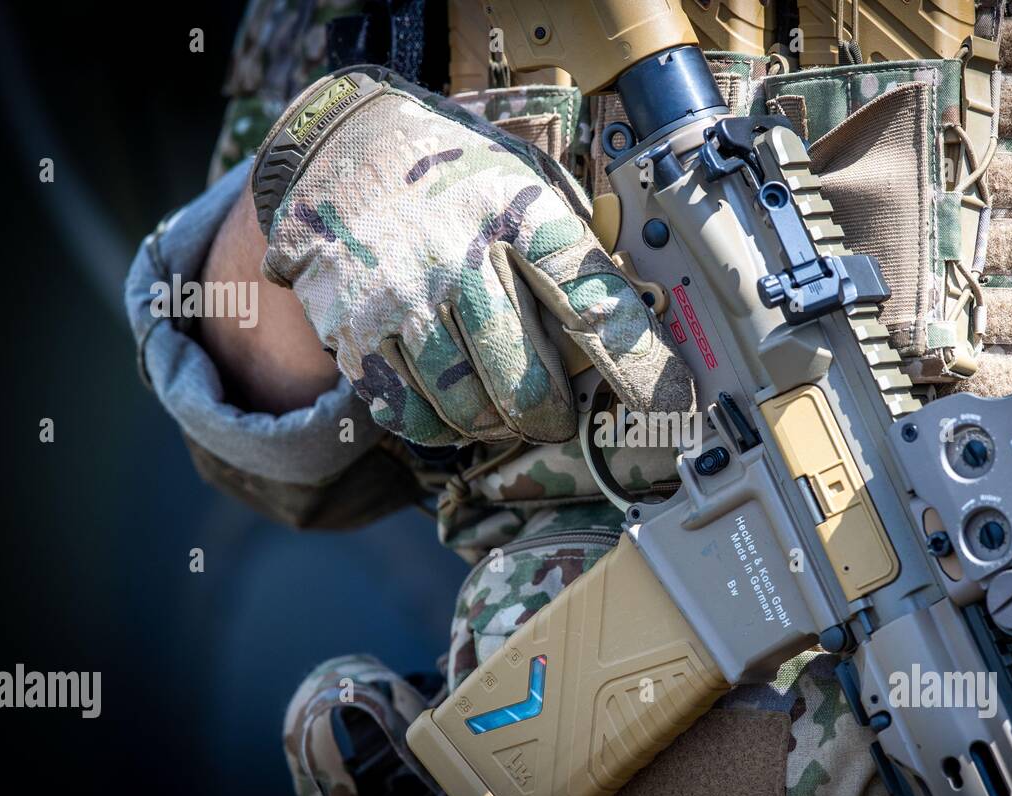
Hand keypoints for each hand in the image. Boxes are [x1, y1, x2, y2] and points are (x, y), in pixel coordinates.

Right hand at [252, 67, 694, 445]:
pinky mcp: (357, 334)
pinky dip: (440, 427)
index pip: (592, 303)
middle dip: (553, 418)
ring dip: (497, 426)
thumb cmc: (456, 177)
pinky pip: (413, 416)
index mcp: (519, 215)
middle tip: (556, 417)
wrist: (342, 152)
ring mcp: (404, 302)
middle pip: (528, 383)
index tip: (669, 404)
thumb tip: (632, 316)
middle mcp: (461, 260)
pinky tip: (449, 403)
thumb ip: (573, 245)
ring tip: (502, 410)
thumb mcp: (526, 180)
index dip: (638, 366)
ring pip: (469, 410)